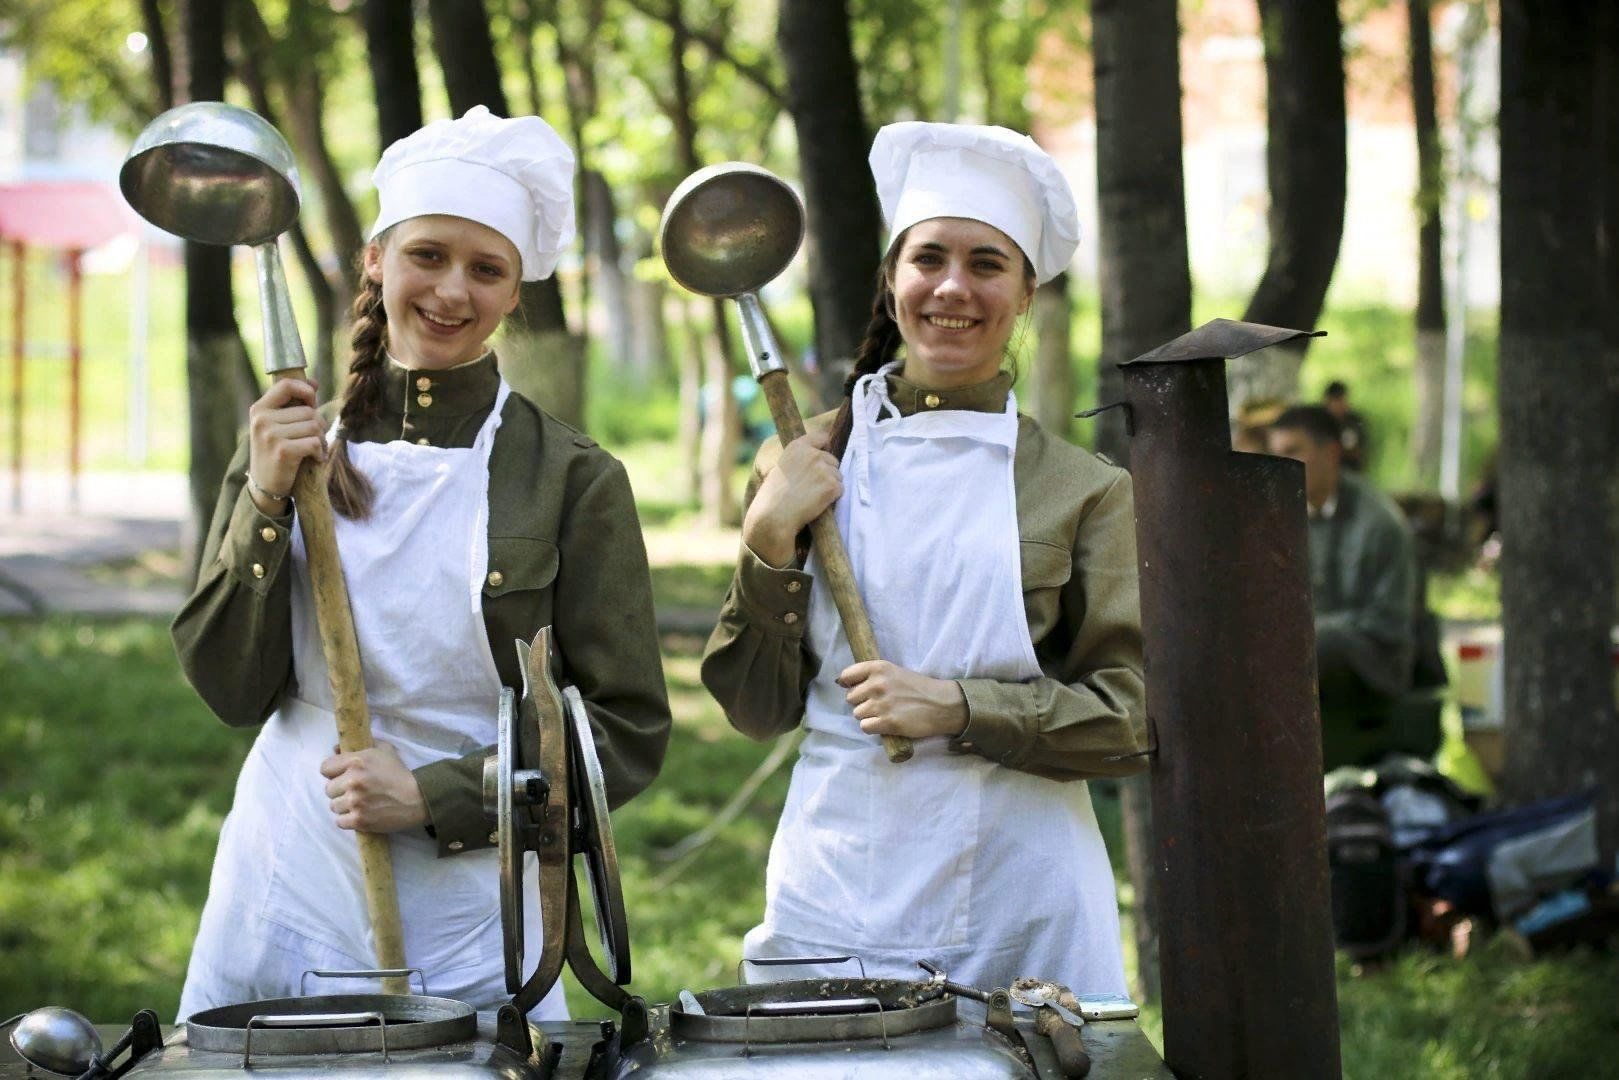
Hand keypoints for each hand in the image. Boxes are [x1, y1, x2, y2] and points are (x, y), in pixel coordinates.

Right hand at [247, 377, 326, 513]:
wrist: (265, 486)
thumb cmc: (275, 452)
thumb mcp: (277, 425)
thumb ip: (293, 404)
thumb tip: (314, 381)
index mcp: (259, 409)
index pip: (287, 384)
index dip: (306, 391)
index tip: (311, 404)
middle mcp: (262, 419)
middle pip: (308, 410)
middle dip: (319, 425)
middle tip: (314, 439)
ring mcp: (270, 435)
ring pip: (314, 426)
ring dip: (321, 439)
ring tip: (314, 450)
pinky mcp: (283, 451)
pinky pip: (314, 442)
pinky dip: (319, 451)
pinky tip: (314, 458)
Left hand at [320, 742, 427, 833]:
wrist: (417, 798)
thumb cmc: (399, 774)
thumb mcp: (383, 751)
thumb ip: (359, 748)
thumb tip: (335, 749)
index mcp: (356, 762)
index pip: (325, 768)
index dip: (333, 772)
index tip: (341, 776)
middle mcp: (353, 781)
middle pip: (328, 789)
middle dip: (340, 790)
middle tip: (355, 791)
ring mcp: (355, 802)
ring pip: (334, 806)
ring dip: (345, 806)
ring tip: (360, 804)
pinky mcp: (359, 820)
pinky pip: (340, 821)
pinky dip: (349, 820)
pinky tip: (361, 814)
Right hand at [742, 429, 841, 566]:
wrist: (774, 515)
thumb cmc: (773, 496)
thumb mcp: (782, 467)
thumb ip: (799, 459)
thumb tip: (817, 460)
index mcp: (797, 447)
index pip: (822, 437)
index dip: (824, 447)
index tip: (823, 455)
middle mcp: (813, 454)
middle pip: (833, 460)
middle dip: (827, 472)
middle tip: (812, 487)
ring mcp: (824, 469)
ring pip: (838, 476)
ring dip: (830, 486)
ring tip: (811, 497)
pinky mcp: (832, 485)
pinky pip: (840, 490)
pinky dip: (832, 498)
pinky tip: (817, 503)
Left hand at [838, 660, 967, 739]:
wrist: (942, 704)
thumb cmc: (918, 688)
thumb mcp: (894, 672)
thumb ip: (871, 675)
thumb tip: (841, 683)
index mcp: (879, 668)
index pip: (847, 676)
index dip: (849, 685)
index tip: (859, 690)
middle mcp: (877, 684)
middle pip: (851, 698)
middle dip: (862, 702)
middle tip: (880, 704)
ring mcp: (881, 704)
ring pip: (857, 714)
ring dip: (868, 716)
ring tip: (885, 714)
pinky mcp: (887, 722)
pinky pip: (865, 727)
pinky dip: (873, 728)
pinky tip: (885, 723)